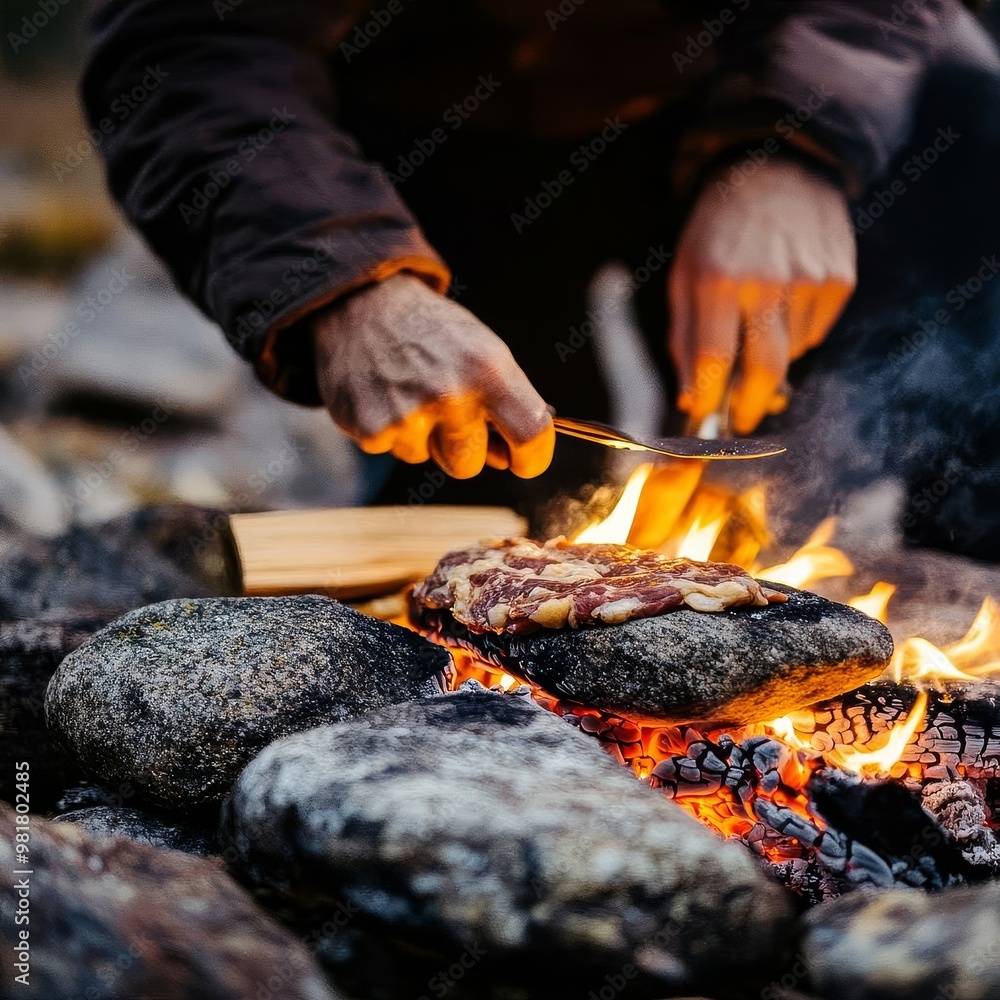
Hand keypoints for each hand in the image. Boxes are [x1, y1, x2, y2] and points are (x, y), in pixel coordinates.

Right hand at [311, 273, 554, 478]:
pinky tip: (383, 396)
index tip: (523, 462)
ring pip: (427, 458)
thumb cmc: (432, 332)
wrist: (363, 303)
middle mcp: (450, 393)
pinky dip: (389, 432)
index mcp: (488, 369)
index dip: (532, 458)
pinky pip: (392, 451)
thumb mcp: (482, 350)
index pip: (530, 434)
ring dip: (421, 437)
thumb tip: (509, 458)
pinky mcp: (371, 429)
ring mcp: (408, 414)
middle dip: (461, 449)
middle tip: (444, 411)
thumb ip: (504, 403)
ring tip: (408, 392)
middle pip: (470, 464)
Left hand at [668, 158, 855, 433]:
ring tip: (757, 328)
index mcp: (717, 280)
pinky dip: (797, 335)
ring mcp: (808, 279)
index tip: (704, 422)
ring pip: (791, 354)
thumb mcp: (683, 275)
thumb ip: (684, 337)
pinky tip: (784, 304)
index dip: (710, 401)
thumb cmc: (717, 230)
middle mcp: (766, 280)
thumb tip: (690, 397)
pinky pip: (815, 333)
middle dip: (749, 406)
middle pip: (764, 371)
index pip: (714, 361)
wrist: (775, 168)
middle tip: (739, 420)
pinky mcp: (839, 278)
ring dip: (771, 360)